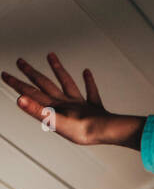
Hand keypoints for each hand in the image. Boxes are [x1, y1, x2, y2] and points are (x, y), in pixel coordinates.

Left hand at [2, 52, 142, 147]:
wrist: (108, 132)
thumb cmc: (85, 131)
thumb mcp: (57, 121)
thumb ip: (37, 110)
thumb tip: (18, 99)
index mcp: (54, 107)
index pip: (31, 92)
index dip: (17, 83)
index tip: (5, 75)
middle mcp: (64, 105)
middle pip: (44, 84)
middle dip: (31, 73)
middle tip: (20, 61)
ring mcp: (79, 106)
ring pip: (66, 83)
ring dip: (57, 70)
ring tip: (51, 56)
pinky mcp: (94, 108)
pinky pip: (90, 92)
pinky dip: (88, 82)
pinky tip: (86, 72)